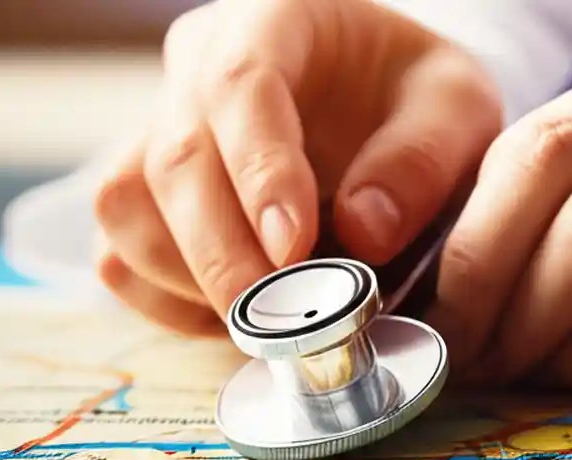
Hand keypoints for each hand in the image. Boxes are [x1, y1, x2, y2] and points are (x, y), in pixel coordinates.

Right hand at [94, 0, 500, 334]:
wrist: (366, 101)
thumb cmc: (406, 96)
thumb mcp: (455, 106)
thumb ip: (420, 161)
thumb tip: (363, 234)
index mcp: (271, 18)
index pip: (241, 84)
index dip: (259, 171)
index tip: (293, 248)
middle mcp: (194, 68)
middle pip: (173, 158)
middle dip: (222, 252)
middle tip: (279, 318)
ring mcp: (153, 130)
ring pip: (124, 206)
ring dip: (186, 277)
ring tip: (262, 314)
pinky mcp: (139, 194)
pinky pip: (117, 253)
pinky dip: (164, 299)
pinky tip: (228, 313)